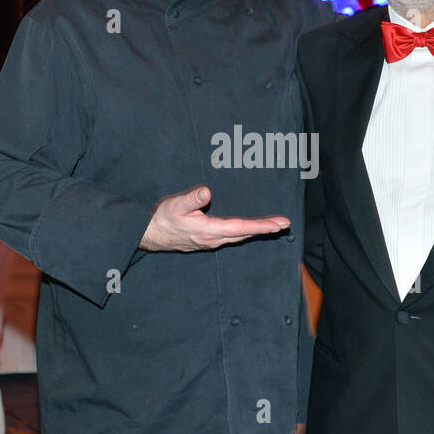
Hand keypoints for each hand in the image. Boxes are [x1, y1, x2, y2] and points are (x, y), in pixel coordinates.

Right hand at [139, 184, 289, 251]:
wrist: (149, 234)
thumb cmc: (162, 218)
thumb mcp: (175, 205)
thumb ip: (191, 199)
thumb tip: (207, 192)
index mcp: (209, 230)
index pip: (241, 227)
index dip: (261, 226)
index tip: (278, 224)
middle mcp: (213, 239)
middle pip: (245, 234)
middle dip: (265, 229)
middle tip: (284, 224)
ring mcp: (211, 241)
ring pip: (239, 236)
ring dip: (257, 231)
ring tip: (274, 226)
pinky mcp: (208, 240)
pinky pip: (232, 236)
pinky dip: (245, 232)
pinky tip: (250, 229)